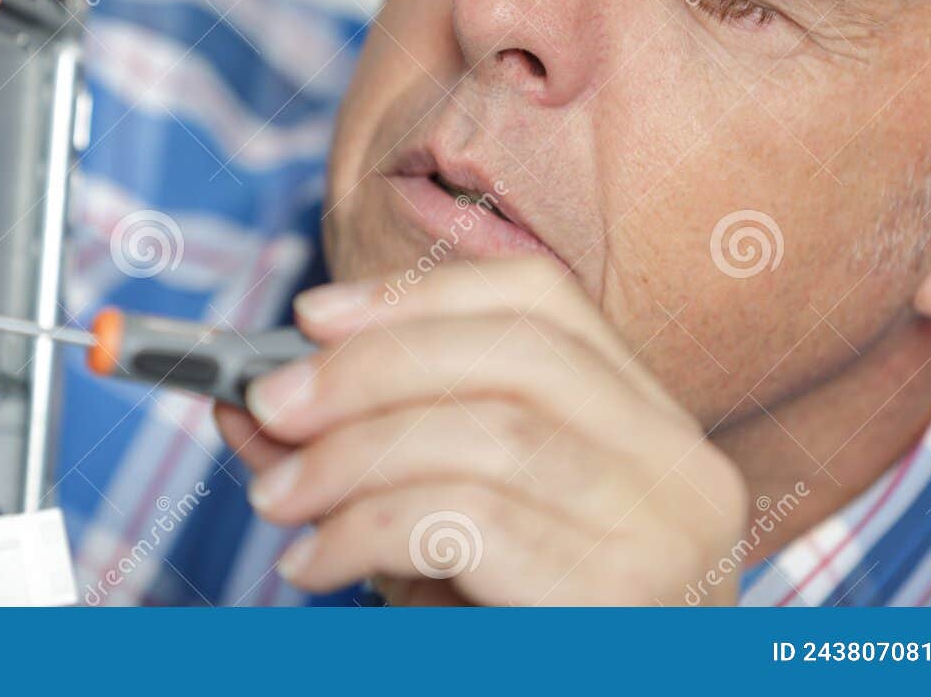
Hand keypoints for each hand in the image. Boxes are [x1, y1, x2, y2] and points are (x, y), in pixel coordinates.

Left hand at [215, 258, 746, 604]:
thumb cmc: (507, 635)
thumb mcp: (433, 531)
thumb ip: (354, 460)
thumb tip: (249, 404)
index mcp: (649, 427)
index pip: (541, 301)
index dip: (419, 294)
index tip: (313, 316)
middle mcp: (681, 467)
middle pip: (516, 351)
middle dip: (370, 366)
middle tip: (271, 403)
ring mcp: (666, 531)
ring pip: (489, 434)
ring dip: (353, 455)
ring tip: (277, 501)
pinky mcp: (623, 596)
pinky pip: (471, 521)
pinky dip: (367, 528)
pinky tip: (316, 563)